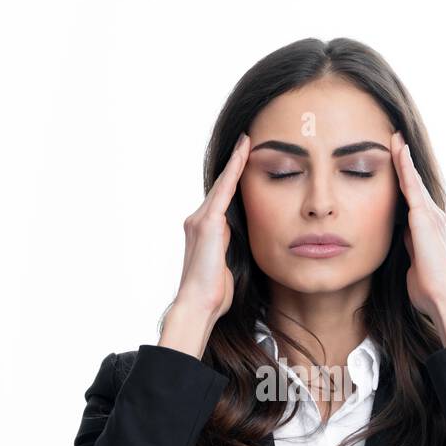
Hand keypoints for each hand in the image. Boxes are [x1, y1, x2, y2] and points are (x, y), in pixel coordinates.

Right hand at [177, 132, 249, 317]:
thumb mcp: (228, 266)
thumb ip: (232, 249)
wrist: (198, 304)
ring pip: (222, 184)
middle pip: (220, 187)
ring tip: (247, 141)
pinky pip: (224, 191)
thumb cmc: (214, 294)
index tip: (244, 162)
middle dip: (233, 164)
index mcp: (204, 232)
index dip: (232, 180)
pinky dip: (234, 171)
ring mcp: (200, 220)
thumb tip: (243, 243)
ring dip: (235, 161)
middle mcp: (197, 221)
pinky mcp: (207, 223)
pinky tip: (244, 155)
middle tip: (246, 140)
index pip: (221, 200)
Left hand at [389, 131, 445, 345]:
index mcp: (426, 229)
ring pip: (412, 180)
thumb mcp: (414, 265)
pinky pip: (411, 185)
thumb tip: (402, 239)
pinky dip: (405, 166)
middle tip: (395, 138)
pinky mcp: (423, 216)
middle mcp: (431, 217)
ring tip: (395, 136)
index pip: (410, 199)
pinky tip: (398, 149)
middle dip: (404, 161)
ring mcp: (429, 215)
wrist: (444, 297)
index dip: (402, 180)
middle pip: (412, 183)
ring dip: (403, 157)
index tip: (393, 163)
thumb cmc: (429, 289)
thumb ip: (409, 249)